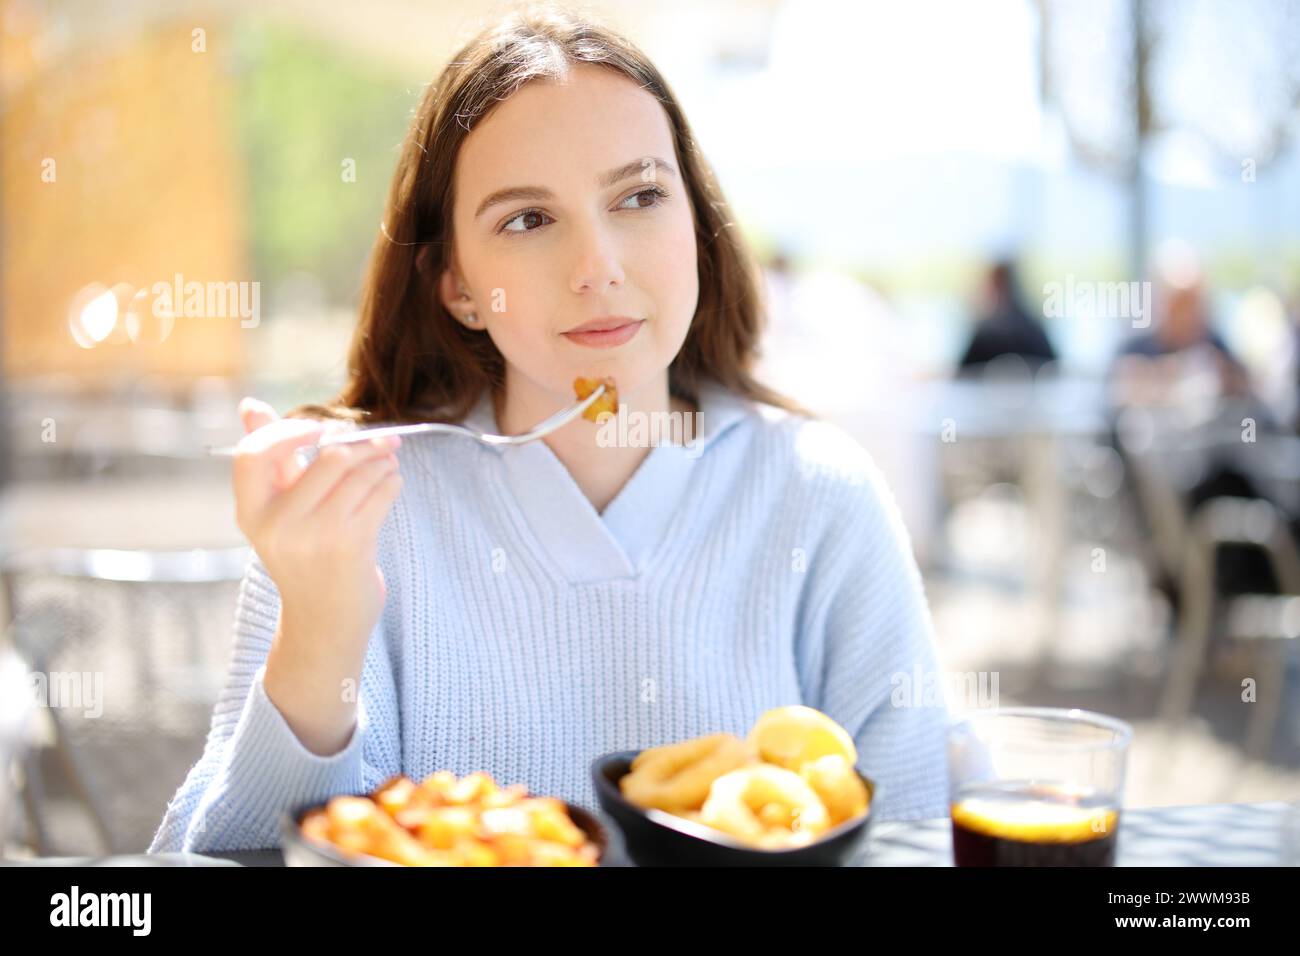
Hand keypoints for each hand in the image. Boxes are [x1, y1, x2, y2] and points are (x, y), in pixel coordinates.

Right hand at [231, 397, 402, 753]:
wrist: (325, 622)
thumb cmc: (304, 555)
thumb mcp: (278, 511)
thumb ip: (269, 459)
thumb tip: (250, 405)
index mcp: (251, 513)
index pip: (253, 454)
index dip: (288, 431)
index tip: (320, 427)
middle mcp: (277, 525)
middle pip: (326, 457)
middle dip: (361, 444)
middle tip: (382, 441)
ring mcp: (315, 536)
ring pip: (358, 472)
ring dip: (382, 460)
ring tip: (389, 461)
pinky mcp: (351, 546)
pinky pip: (379, 492)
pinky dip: (392, 480)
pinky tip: (392, 482)